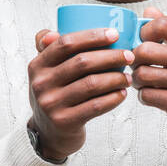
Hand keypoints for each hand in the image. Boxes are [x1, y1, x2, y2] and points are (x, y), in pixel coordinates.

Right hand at [28, 26, 133, 158]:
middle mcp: (41, 83)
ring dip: (115, 78)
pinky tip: (122, 93)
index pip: (65, 43)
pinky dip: (113, 98)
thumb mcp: (44, 72)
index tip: (115, 34)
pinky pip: (95, 106)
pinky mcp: (64, 121)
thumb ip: (47, 50)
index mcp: (37, 65)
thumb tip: (53, 32)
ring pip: (92, 84)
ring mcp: (51, 104)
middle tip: (129, 55)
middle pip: (82, 62)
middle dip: (111, 56)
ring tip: (128, 76)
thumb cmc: (54, 95)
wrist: (48, 134)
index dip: (92, 36)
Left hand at [130, 7, 166, 145]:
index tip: (145, 40)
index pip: (162, 25)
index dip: (145, 31)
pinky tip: (151, 94)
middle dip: (135, 57)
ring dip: (136, 78)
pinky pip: (146, 95)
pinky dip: (143, 95)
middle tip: (139, 63)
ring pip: (141, 74)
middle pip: (144, 50)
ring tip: (143, 80)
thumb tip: (149, 12)